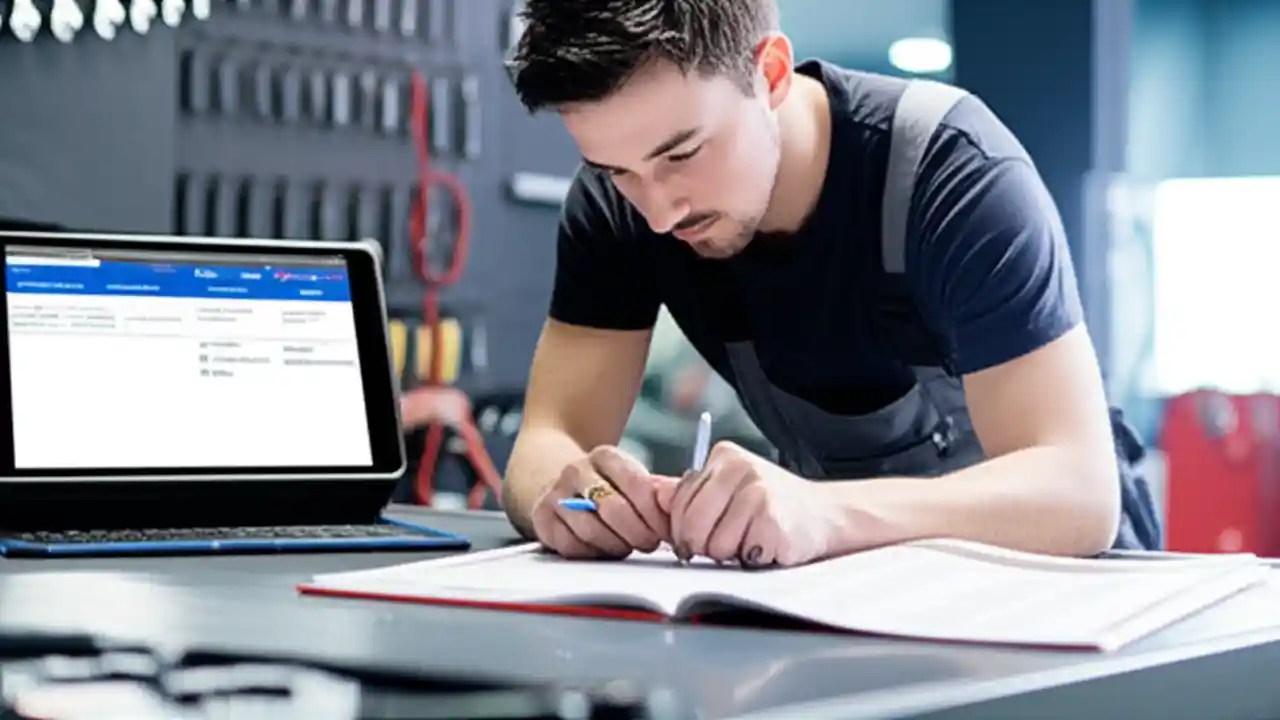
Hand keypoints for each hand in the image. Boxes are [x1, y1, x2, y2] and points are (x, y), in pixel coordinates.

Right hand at [531, 446, 675, 559]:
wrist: (563, 487)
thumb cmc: (609, 489)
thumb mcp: (635, 482)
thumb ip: (661, 492)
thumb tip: (683, 500)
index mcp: (605, 456)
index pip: (636, 485)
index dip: (656, 514)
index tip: (667, 529)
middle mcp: (577, 470)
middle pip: (614, 509)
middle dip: (639, 533)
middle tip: (649, 543)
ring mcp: (556, 494)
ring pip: (591, 530)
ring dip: (616, 545)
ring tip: (627, 545)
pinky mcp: (542, 519)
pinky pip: (570, 546)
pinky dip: (591, 553)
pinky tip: (602, 548)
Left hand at [659, 442, 843, 566]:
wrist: (826, 515)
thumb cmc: (771, 506)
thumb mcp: (730, 490)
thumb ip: (692, 493)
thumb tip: (653, 496)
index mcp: (724, 457)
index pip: (678, 503)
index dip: (683, 531)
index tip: (698, 538)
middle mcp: (741, 469)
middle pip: (692, 526)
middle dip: (702, 547)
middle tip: (722, 547)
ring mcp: (759, 493)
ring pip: (715, 546)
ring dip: (731, 555)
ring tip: (751, 540)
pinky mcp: (774, 521)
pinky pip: (741, 556)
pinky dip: (752, 559)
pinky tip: (767, 544)